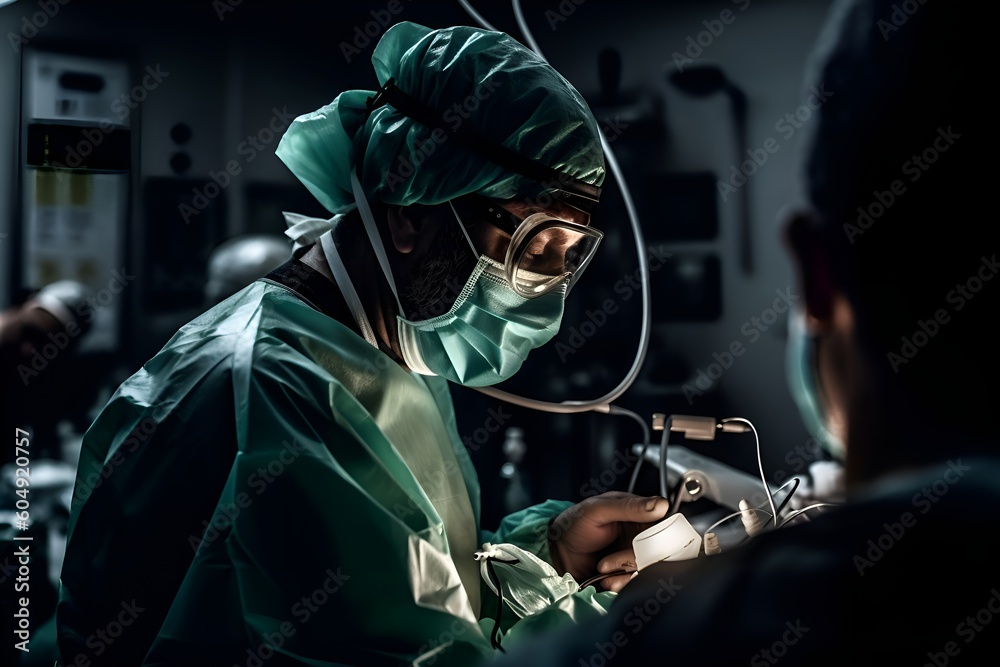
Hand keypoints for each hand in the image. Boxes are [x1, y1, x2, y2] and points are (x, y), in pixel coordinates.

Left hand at [548, 491, 668, 592]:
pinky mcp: (627, 575)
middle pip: (660, 553)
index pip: (666, 526)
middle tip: (613, 560)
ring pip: (649, 570)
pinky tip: (606, 579)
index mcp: (641, 515)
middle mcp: (642, 537)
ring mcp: (636, 557)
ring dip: (626, 573)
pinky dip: (622, 584)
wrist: (557, 551)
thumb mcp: (598, 509)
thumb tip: (660, 505)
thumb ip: (629, 506)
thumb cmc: (575, 523)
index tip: (644, 546)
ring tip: (604, 568)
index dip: (661, 539)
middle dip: (636, 560)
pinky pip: (636, 583)